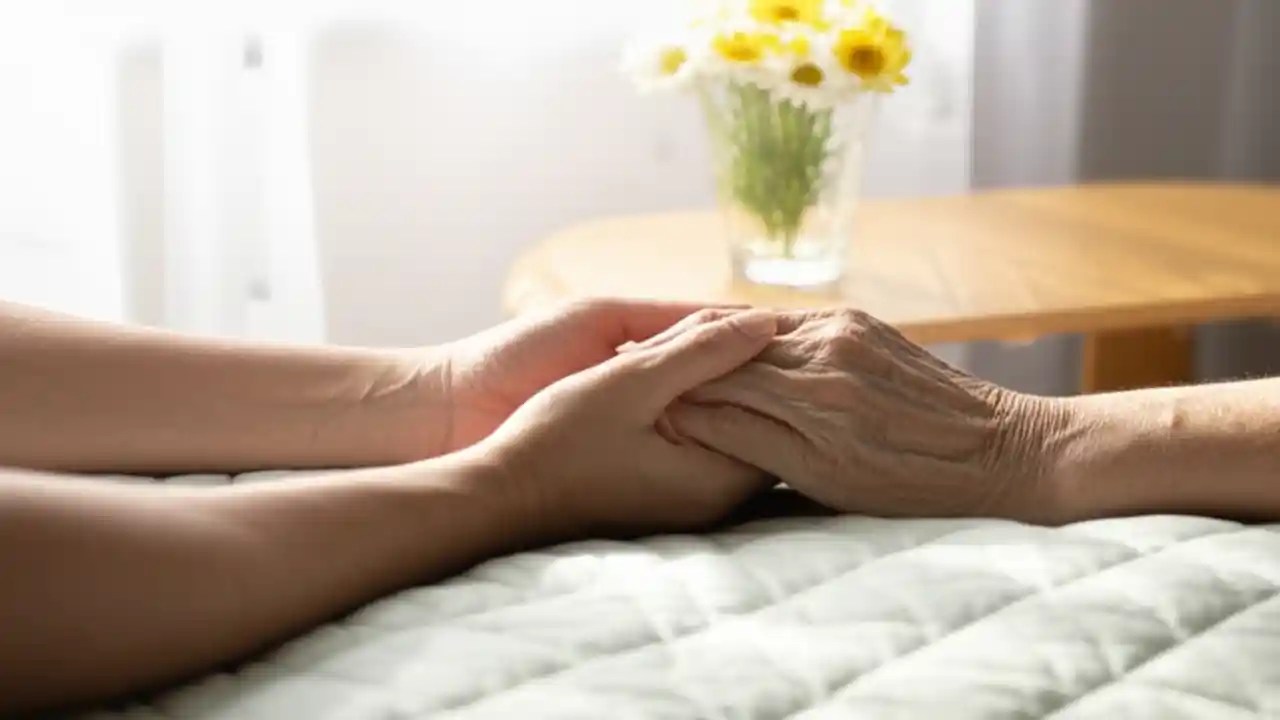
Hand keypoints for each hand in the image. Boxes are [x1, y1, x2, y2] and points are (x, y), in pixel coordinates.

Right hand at [472, 310, 777, 536]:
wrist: (498, 493)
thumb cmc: (557, 439)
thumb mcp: (632, 381)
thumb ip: (702, 351)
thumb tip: (767, 320)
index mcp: (717, 480)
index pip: (786, 418)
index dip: (783, 364)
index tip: (776, 321)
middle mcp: (715, 500)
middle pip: (767, 425)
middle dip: (761, 371)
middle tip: (757, 321)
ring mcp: (692, 503)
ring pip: (737, 431)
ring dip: (731, 385)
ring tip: (724, 337)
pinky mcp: (669, 495)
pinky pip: (709, 443)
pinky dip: (708, 406)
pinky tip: (689, 373)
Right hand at [663, 309, 1070, 521]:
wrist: (1003, 452)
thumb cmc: (911, 484)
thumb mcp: (824, 478)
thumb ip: (751, 438)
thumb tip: (685, 410)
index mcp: (813, 396)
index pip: (717, 379)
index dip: (672, 386)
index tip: (632, 391)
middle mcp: (826, 348)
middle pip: (731, 348)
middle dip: (684, 360)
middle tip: (636, 369)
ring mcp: (845, 327)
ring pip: (757, 331)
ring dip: (715, 346)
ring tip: (674, 359)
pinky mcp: (860, 320)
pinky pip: (789, 323)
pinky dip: (755, 337)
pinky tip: (733, 348)